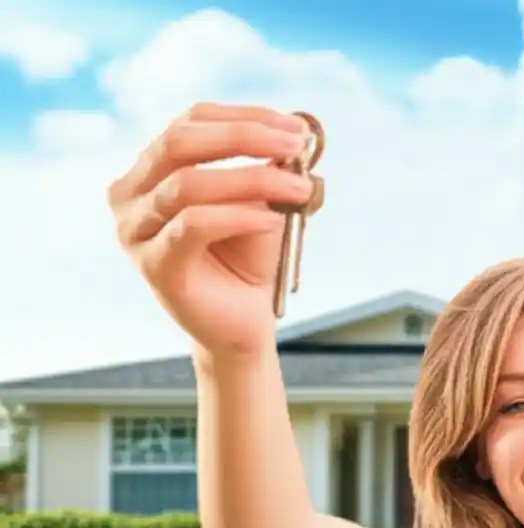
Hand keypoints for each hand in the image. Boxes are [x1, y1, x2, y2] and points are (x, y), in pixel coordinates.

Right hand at [108, 102, 313, 356]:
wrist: (243, 320)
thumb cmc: (248, 255)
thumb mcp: (261, 200)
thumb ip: (268, 166)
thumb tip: (292, 133)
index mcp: (150, 169)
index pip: (191, 121)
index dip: (244, 117)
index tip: (295, 125)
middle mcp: (131, 195)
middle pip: (179, 142)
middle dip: (244, 137)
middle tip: (296, 145)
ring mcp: (134, 231)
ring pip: (187, 184)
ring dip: (252, 180)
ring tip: (297, 190)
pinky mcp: (153, 265)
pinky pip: (193, 226)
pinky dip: (238, 217)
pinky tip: (272, 222)